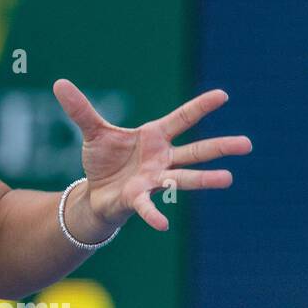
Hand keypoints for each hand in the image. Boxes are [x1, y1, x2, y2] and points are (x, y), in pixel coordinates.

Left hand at [52, 80, 252, 232]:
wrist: (95, 193)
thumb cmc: (104, 160)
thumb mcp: (92, 132)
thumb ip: (80, 109)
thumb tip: (59, 83)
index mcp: (154, 137)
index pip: (181, 119)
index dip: (200, 107)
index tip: (223, 95)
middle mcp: (161, 159)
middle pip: (195, 151)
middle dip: (220, 147)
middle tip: (247, 144)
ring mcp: (154, 180)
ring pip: (184, 178)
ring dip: (205, 179)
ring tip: (228, 178)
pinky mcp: (139, 198)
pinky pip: (148, 206)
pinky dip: (154, 214)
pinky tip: (162, 224)